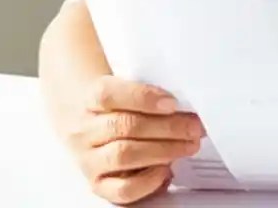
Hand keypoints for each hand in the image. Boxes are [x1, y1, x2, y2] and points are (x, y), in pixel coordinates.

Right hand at [54, 76, 204, 204]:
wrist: (86, 124)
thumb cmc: (116, 106)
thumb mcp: (125, 88)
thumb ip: (149, 92)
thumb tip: (184, 106)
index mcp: (89, 99)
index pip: (108, 94)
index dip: (143, 97)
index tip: (172, 102)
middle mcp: (84, 130)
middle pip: (123, 125)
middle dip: (166, 127)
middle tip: (194, 127)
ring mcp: (89, 159)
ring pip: (123, 155)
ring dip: (163, 150)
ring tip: (188, 144)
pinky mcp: (99, 185)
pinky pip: (123, 189)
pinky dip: (149, 180)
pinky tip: (166, 169)